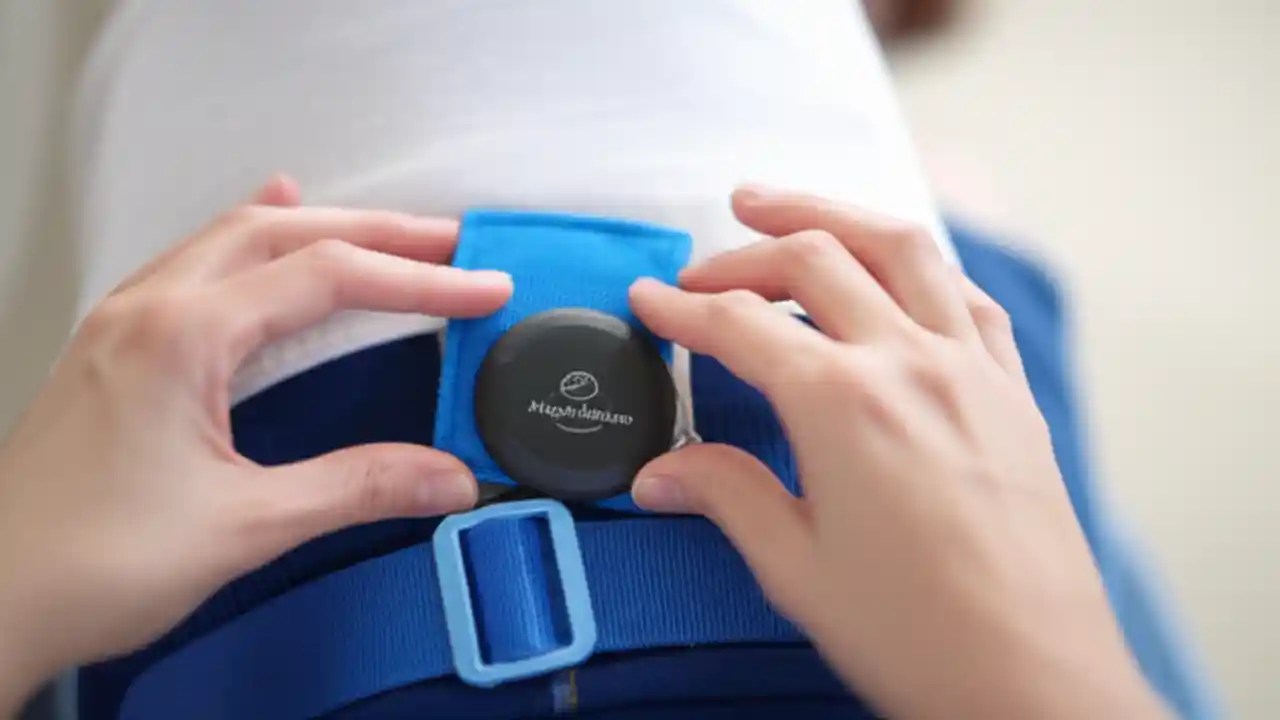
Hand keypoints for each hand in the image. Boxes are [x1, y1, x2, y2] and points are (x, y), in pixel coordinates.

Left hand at [0, 177, 510, 711]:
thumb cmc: (91, 563)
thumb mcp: (247, 524)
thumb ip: (357, 488)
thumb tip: (450, 478)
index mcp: (183, 334)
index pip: (327, 279)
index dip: (419, 280)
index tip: (483, 286)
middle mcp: (149, 309)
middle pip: (282, 235)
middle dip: (376, 234)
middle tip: (451, 243)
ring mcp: (123, 324)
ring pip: (233, 239)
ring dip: (317, 231)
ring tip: (383, 234)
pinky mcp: (113, 351)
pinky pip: (192, 264)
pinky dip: (249, 242)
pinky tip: (266, 232)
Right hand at [629, 187, 1165, 718]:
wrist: (1033, 679)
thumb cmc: (916, 636)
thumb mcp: (794, 567)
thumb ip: (724, 495)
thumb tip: (661, 473)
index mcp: (843, 404)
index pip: (739, 326)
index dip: (681, 308)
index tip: (648, 301)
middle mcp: (910, 363)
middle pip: (814, 260)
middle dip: (743, 251)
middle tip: (699, 265)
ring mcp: (971, 369)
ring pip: (899, 247)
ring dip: (833, 213)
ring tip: (783, 206)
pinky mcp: (1011, 392)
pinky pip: (965, 295)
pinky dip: (918, 263)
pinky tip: (894, 268)